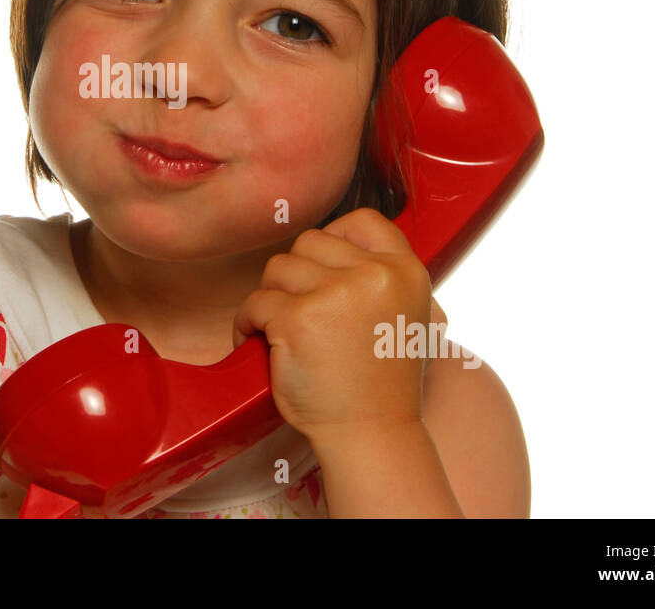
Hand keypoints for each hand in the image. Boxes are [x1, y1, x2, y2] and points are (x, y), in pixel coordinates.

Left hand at [232, 208, 435, 444]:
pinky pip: (255, 302)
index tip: (321, 270)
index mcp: (406, 271)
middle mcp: (375, 275)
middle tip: (297, 311)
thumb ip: (379, 276)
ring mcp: (335, 294)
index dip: (334, 239)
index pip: (363, 221)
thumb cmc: (380, 381)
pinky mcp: (297, 319)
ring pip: (278, 268)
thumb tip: (335, 241)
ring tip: (277, 330)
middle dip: (296, 275)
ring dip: (270, 298)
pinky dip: (248, 323)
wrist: (370, 434)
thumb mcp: (404, 314)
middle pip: (310, 242)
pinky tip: (256, 343)